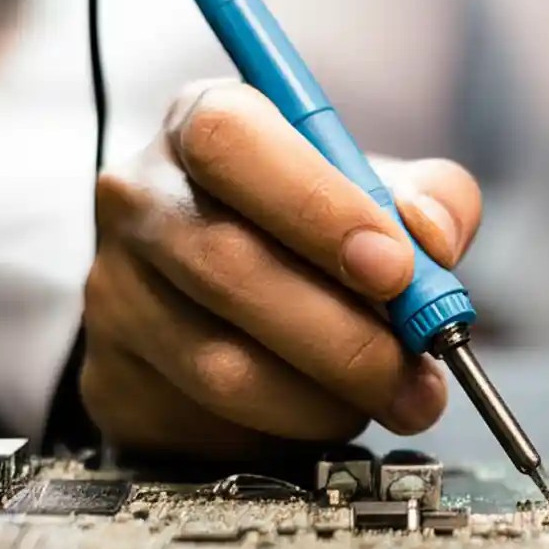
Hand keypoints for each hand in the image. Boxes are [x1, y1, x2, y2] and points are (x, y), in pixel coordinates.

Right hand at [81, 80, 481, 458]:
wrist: (235, 299)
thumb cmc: (316, 231)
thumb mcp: (385, 191)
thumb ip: (432, 198)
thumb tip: (433, 235)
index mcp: (205, 122)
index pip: (233, 143)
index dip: (317, 208)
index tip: (392, 268)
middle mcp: (141, 196)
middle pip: (228, 265)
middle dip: (345, 334)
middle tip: (416, 368)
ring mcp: (115, 289)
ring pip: (221, 362)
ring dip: (330, 395)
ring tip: (392, 397)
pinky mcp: (115, 375)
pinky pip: (210, 419)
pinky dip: (293, 426)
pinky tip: (330, 409)